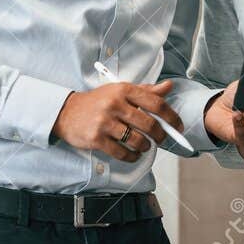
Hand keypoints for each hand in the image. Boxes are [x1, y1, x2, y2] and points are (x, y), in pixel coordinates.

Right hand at [52, 80, 183, 162]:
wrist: (66, 112)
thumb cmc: (97, 102)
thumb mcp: (120, 91)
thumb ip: (145, 90)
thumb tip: (169, 86)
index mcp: (123, 90)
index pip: (155, 103)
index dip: (171, 116)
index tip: (178, 126)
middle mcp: (115, 104)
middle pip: (149, 124)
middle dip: (160, 135)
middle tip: (162, 139)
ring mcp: (105, 122)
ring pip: (137, 140)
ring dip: (145, 146)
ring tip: (145, 146)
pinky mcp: (96, 138)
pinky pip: (122, 152)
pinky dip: (131, 156)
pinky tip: (133, 154)